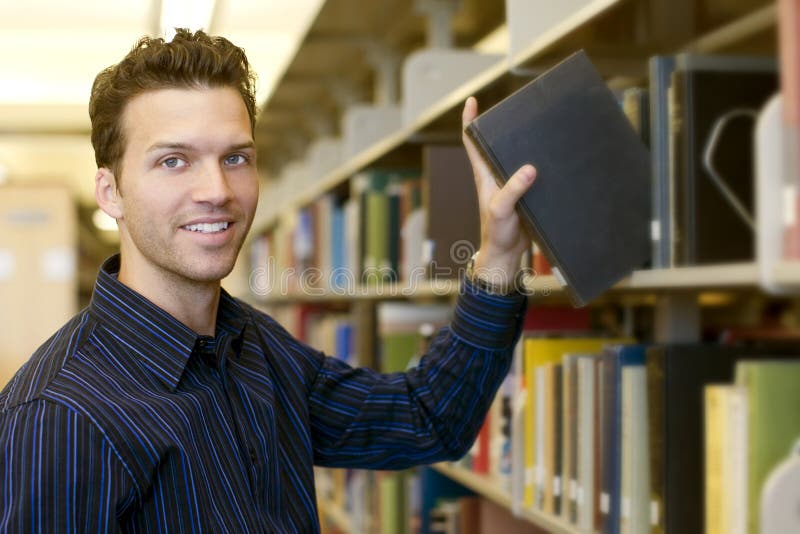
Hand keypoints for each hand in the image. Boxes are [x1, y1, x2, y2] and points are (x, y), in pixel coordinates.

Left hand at [462, 96, 535, 282]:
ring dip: (523, 144)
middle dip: (501, 124)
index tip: (472, 101)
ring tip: (538, 125)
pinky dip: (539, 164)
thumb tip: (529, 169)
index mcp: (484, 175)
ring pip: (514, 157)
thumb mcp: (502, 210)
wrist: (506, 254)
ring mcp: (509, 184)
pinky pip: (530, 174)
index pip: (472, 142)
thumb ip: (512, 190)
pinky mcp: (524, 193)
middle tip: (516, 106)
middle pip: (494, 144)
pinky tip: (553, 157)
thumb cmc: (497, 232)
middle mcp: (495, 175)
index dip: (470, 120)